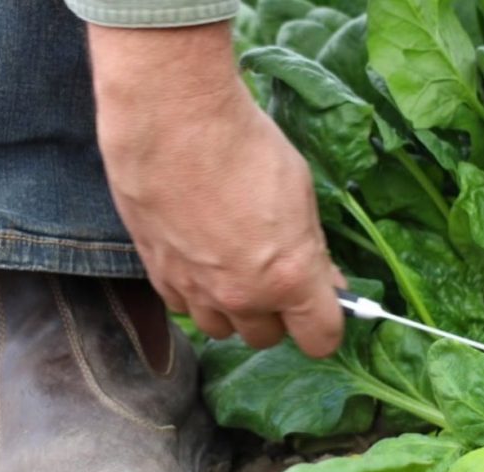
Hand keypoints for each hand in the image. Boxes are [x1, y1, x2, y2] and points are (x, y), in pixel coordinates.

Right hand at [89, 23, 345, 357]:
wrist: (173, 120)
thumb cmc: (245, 146)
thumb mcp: (301, 194)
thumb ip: (310, 249)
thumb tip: (323, 279)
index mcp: (289, 279)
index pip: (320, 339)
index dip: (325, 325)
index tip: (323, 308)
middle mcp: (242, 296)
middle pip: (267, 338)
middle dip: (277, 314)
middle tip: (276, 276)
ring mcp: (196, 290)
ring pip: (221, 328)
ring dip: (233, 309)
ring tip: (233, 268)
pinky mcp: (159, 274)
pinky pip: (183, 306)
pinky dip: (194, 292)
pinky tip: (199, 258)